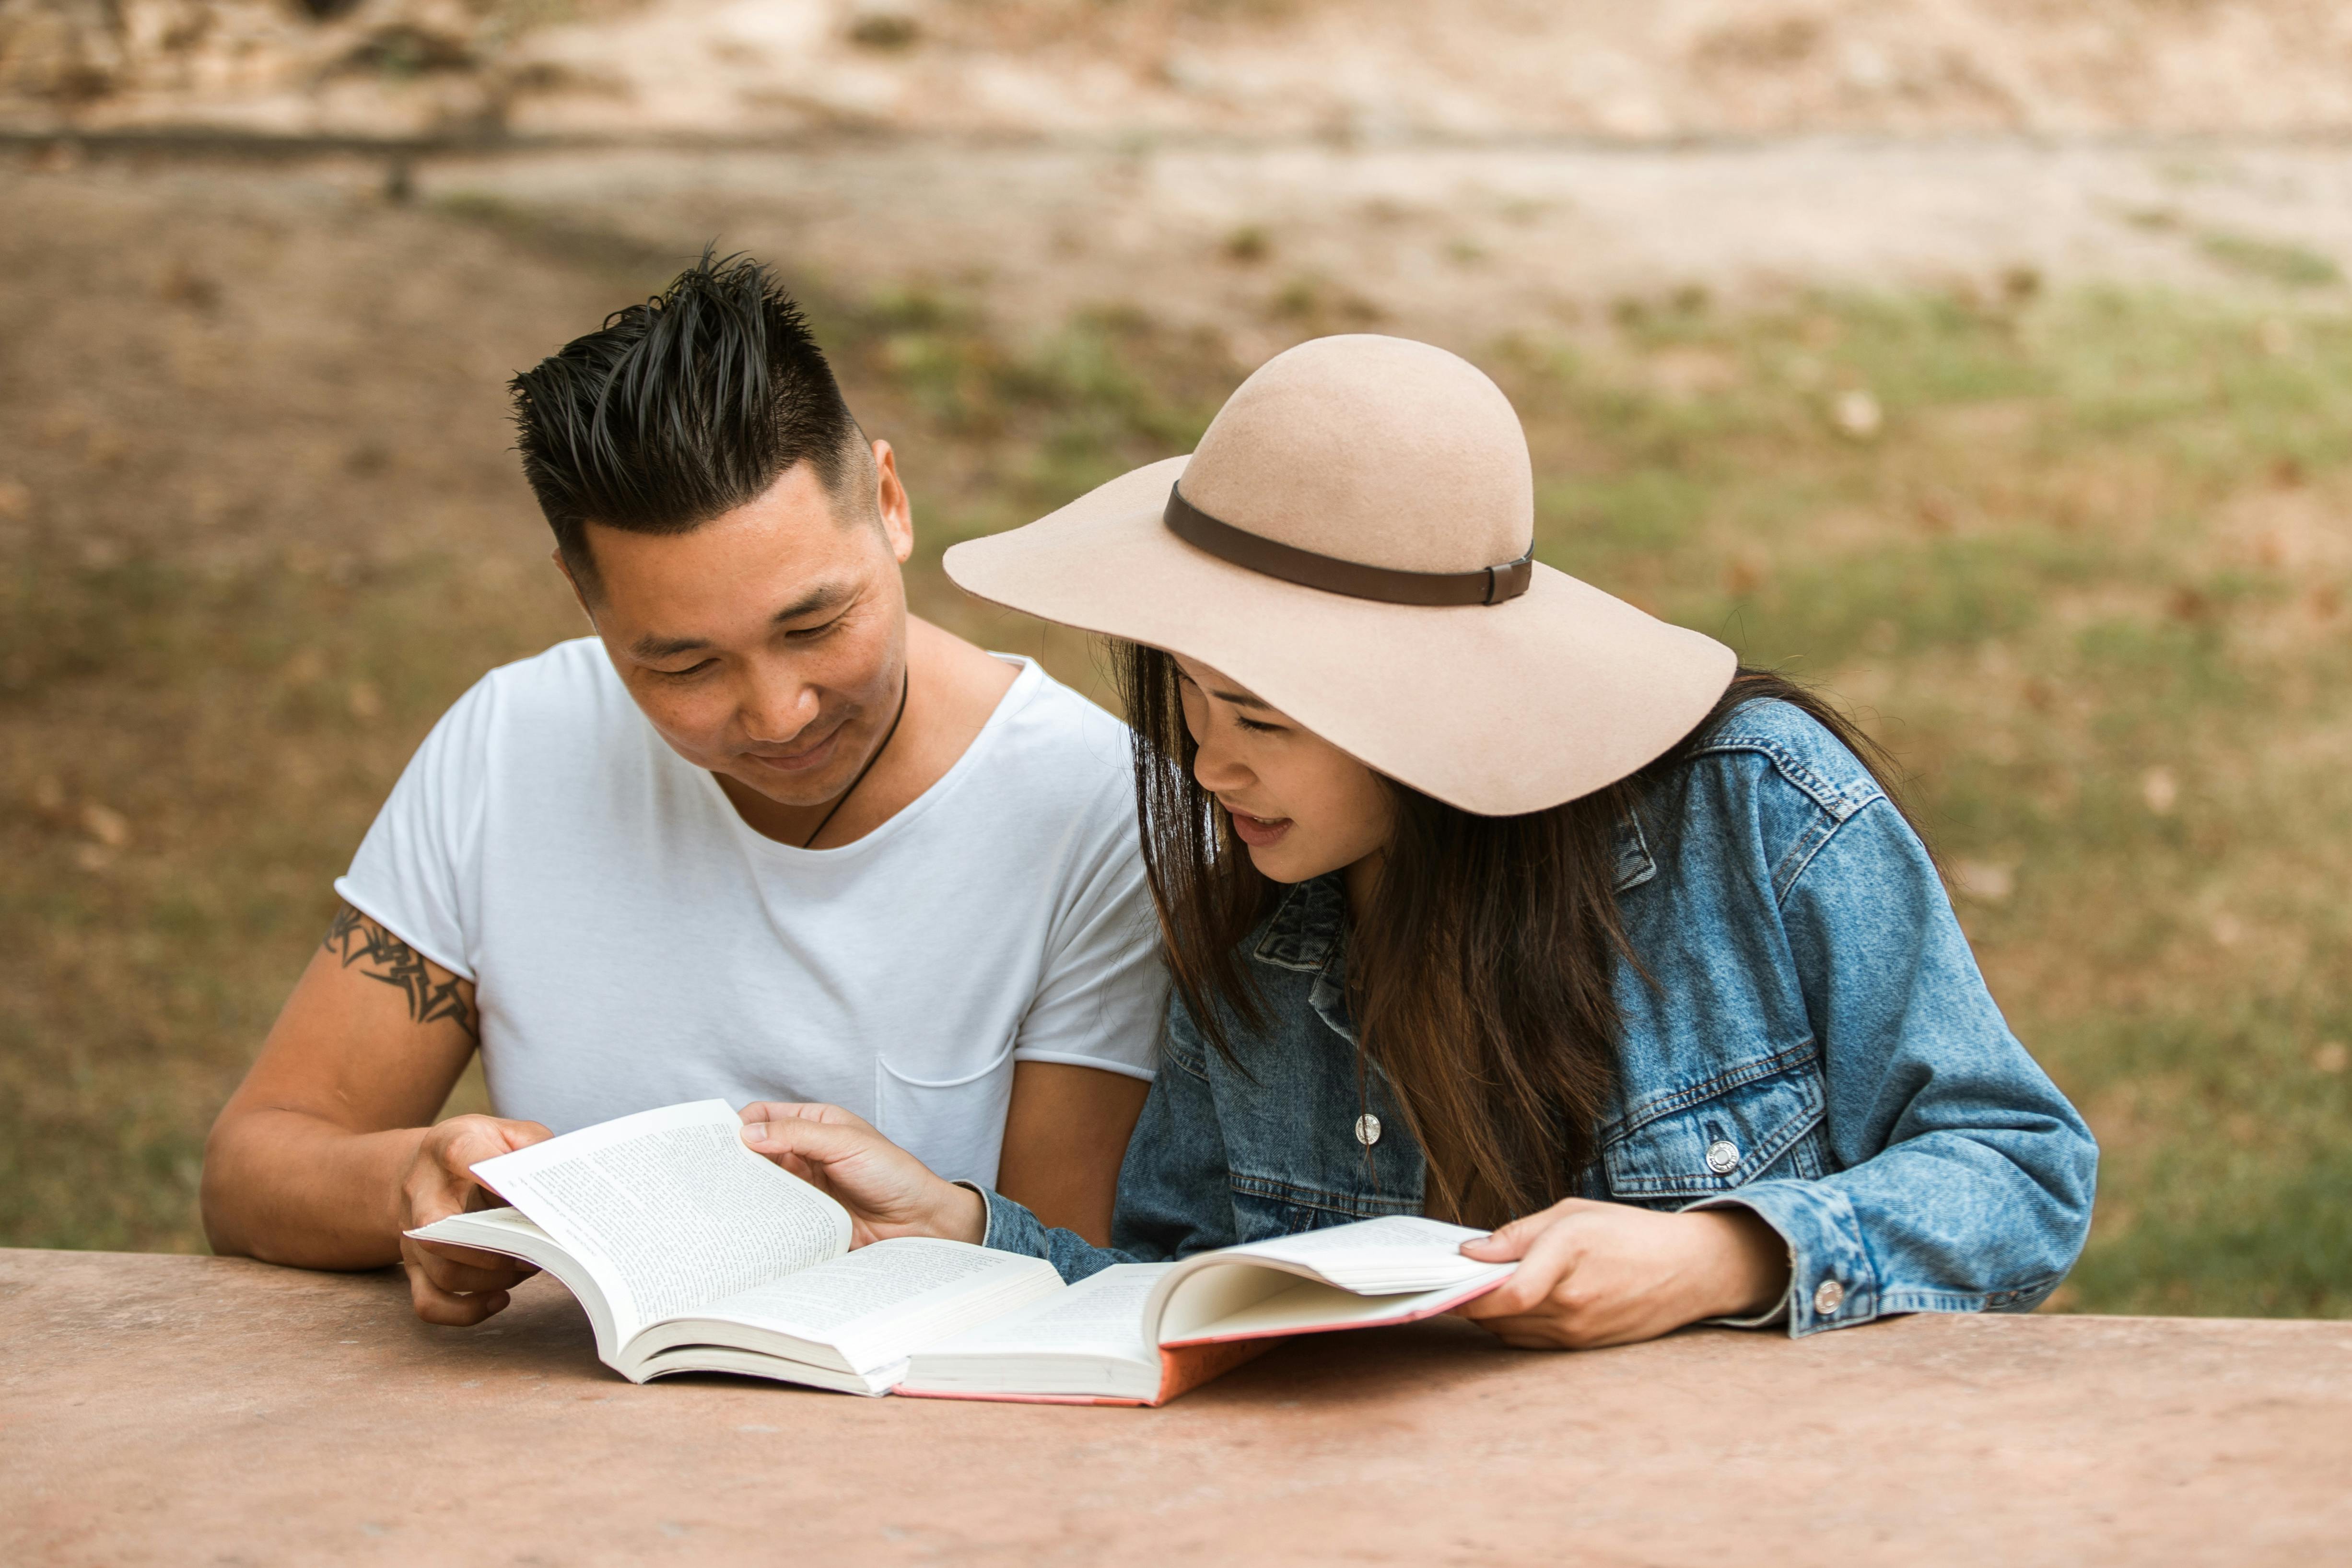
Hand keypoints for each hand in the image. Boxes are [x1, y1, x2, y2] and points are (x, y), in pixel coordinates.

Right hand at [394, 1114, 551, 1326]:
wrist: (427, 1169)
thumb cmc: (481, 1151)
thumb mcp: (509, 1133)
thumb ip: (534, 1147)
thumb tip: (558, 1181)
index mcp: (446, 1147)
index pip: (460, 1155)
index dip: (489, 1173)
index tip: (522, 1192)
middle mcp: (421, 1192)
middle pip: (440, 1228)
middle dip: (494, 1247)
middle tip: (534, 1248)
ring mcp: (414, 1235)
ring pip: (443, 1272)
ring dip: (492, 1280)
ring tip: (528, 1267)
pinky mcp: (415, 1267)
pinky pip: (429, 1303)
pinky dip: (466, 1311)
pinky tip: (501, 1299)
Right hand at [738, 1102, 984, 1246]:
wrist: (920, 1224)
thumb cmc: (893, 1174)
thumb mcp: (846, 1143)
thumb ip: (797, 1135)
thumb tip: (747, 1133)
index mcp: (814, 1125)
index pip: (764, 1117)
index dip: (738, 1124)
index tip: (715, 1141)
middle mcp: (804, 1154)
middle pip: (755, 1152)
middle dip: (732, 1160)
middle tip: (706, 1174)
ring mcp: (803, 1187)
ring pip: (759, 1185)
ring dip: (741, 1191)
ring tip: (716, 1201)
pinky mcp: (805, 1217)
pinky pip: (773, 1215)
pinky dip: (757, 1218)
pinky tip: (742, 1224)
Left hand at [1452, 1199, 1790, 1349]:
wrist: (1691, 1270)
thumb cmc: (1630, 1233)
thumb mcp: (1572, 1214)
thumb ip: (1517, 1234)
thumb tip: (1470, 1252)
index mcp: (1569, 1257)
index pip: (1504, 1294)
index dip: (1465, 1292)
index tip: (1440, 1278)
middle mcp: (1573, 1302)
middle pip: (1498, 1315)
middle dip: (1467, 1299)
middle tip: (1446, 1279)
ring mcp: (1580, 1331)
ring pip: (1510, 1331)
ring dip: (1489, 1313)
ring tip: (1479, 1287)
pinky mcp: (1584, 1347)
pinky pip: (1532, 1341)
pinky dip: (1514, 1324)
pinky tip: (1512, 1302)